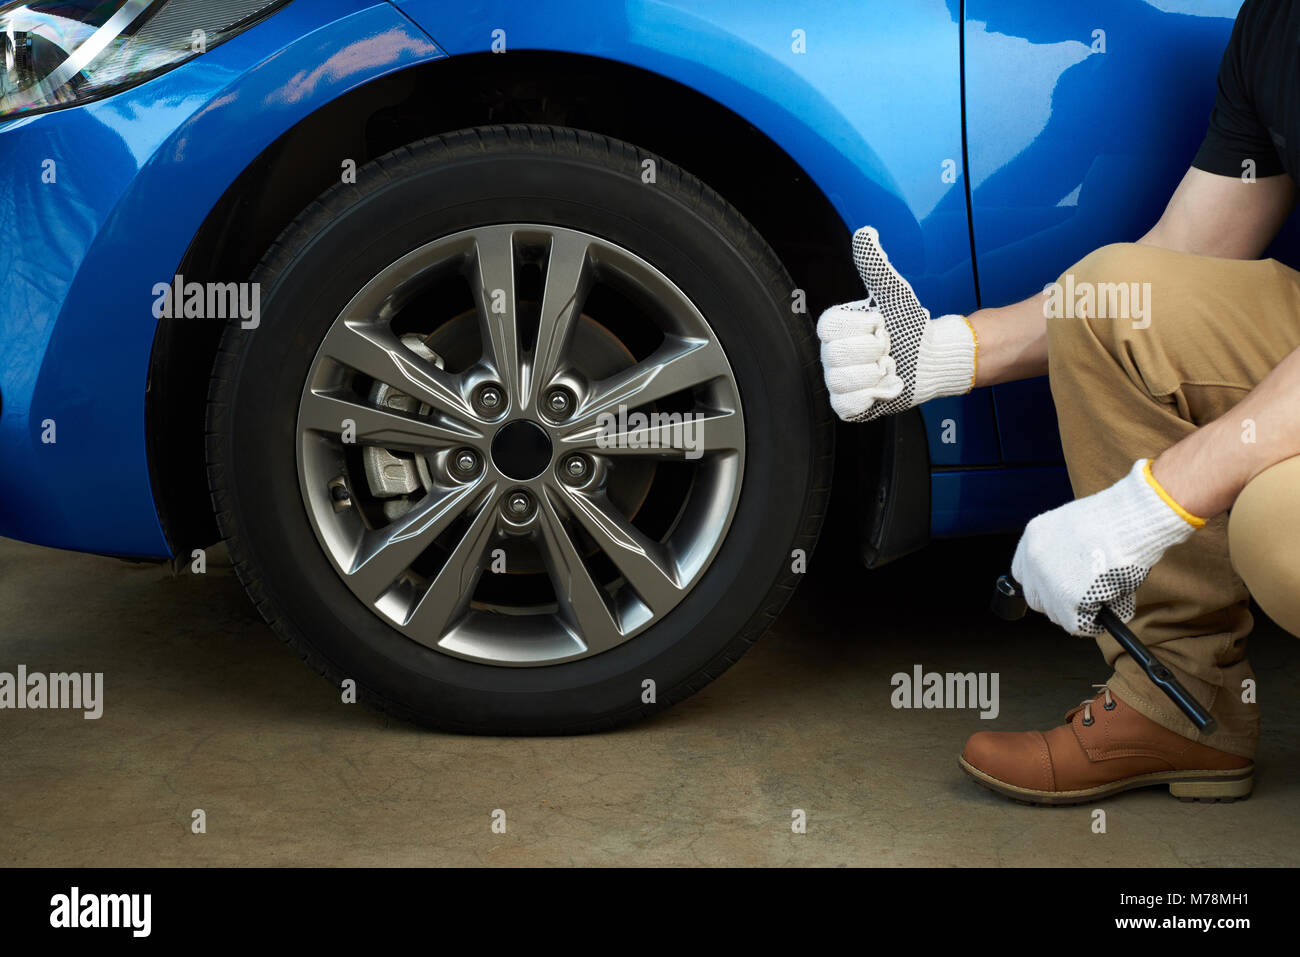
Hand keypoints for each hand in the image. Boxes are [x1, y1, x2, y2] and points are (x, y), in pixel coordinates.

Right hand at [817, 226, 973, 421]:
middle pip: (836, 358)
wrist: (930, 357)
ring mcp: (837, 381)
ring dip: (876, 376)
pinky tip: (884, 387)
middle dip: (873, 353)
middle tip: (888, 349)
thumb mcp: (893, 294)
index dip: (862, 329)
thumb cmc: (909, 326)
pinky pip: (846, 405)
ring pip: (843, 382)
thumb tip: (866, 232)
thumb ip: (875, 264)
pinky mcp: (848, 405)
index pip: (831, 330)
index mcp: (834, 329)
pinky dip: (871, 398)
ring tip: (888, 368)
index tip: (880, 326)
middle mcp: (830, 355)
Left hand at [1011, 458, 1200, 634]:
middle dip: (1061, 603)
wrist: (1132, 518)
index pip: (1024, 574)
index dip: (1045, 587)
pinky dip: (1095, 622)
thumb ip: (1063, 553)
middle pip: (1037, 599)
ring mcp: (1046, 578)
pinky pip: (1078, 624)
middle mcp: (1033, 557)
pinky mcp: (1066, 598)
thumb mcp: (1075, 528)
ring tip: (1107, 590)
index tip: (1061, 590)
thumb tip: (1070, 579)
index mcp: (1034, 536)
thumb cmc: (1116, 519)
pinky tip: (1112, 602)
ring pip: (1057, 614)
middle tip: (1088, 597)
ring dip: (1082, 610)